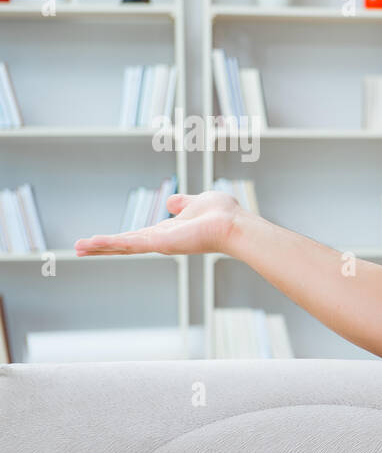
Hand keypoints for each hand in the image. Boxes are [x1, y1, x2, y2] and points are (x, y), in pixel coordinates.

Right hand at [74, 191, 242, 256]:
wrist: (233, 224)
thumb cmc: (222, 214)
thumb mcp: (196, 202)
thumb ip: (182, 203)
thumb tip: (171, 202)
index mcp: (167, 232)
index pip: (136, 236)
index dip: (118, 239)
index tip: (99, 241)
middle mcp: (161, 240)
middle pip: (125, 245)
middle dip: (102, 247)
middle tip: (78, 250)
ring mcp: (160, 244)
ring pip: (123, 246)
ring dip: (100, 247)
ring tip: (77, 249)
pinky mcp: (160, 243)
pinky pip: (130, 243)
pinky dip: (110, 244)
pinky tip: (92, 244)